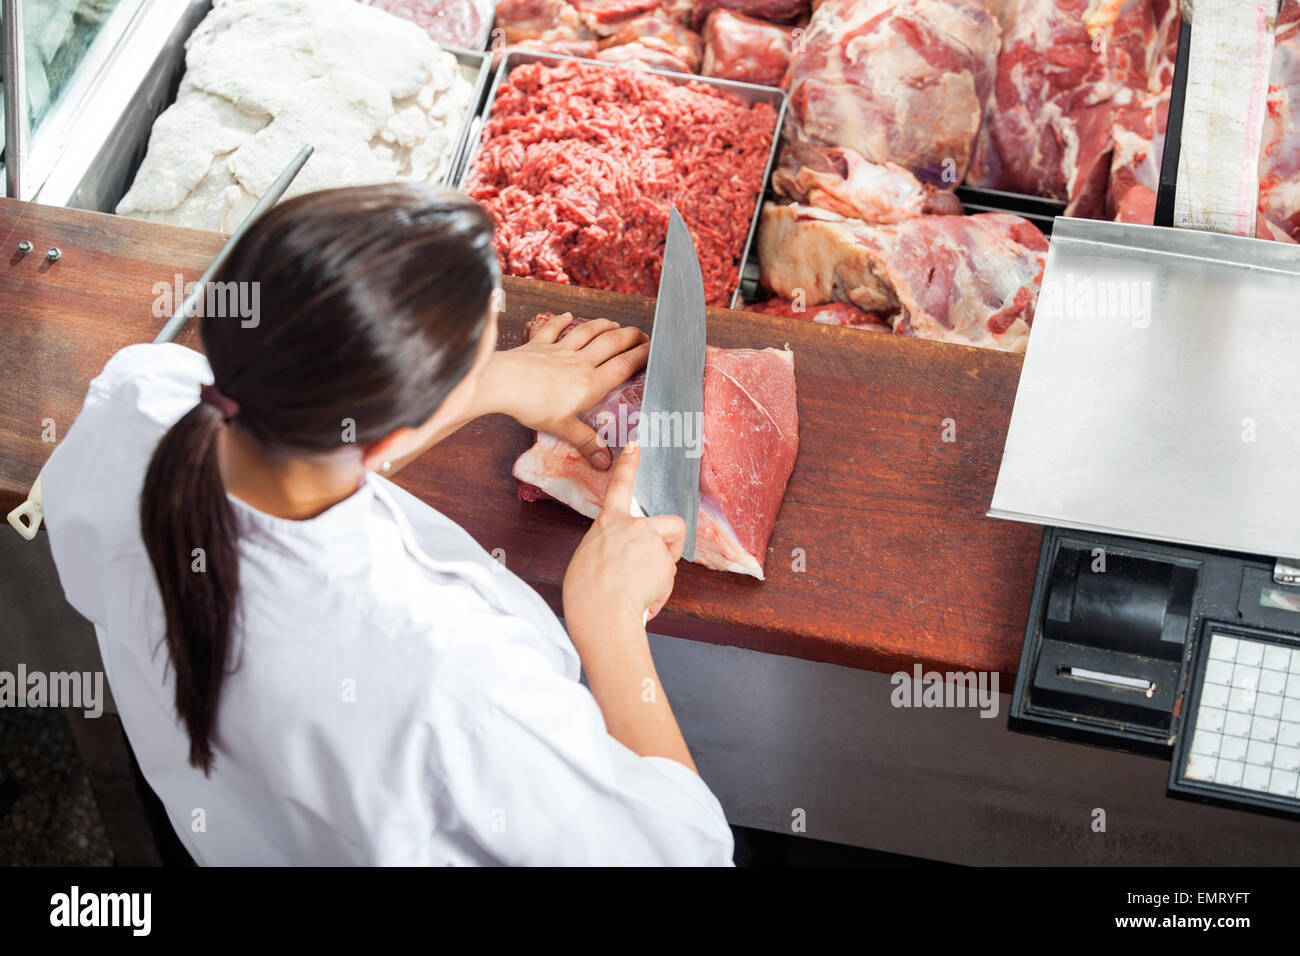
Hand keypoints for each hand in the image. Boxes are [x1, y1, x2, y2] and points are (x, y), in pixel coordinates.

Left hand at [476, 314, 648, 468]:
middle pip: (611, 343)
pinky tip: (567, 316)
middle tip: (642, 334)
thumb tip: (605, 462)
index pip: (623, 365)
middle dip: (630, 336)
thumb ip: (587, 442)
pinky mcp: (539, 344)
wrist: (503, 383)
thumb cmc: (533, 406)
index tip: (654, 349)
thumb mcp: (563, 428)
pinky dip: (562, 321)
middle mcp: (579, 361)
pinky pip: (553, 329)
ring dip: (603, 326)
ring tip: (614, 324)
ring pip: (588, 332)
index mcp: (590, 383)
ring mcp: (559, 349)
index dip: (642, 356)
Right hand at [562, 443, 685, 630]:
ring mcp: (651, 541)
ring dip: (662, 573)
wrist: (600, 612)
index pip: (619, 486)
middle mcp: (632, 526)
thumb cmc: (587, 594)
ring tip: (641, 592)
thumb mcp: (588, 559)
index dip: (629, 464)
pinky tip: (643, 601)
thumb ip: (609, 549)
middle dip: (672, 544)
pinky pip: (669, 578)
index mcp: (608, 524)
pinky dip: (659, 592)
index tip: (635, 446)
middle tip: (658, 567)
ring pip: (669, 556)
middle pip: (669, 524)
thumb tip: (623, 560)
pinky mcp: (665, 560)